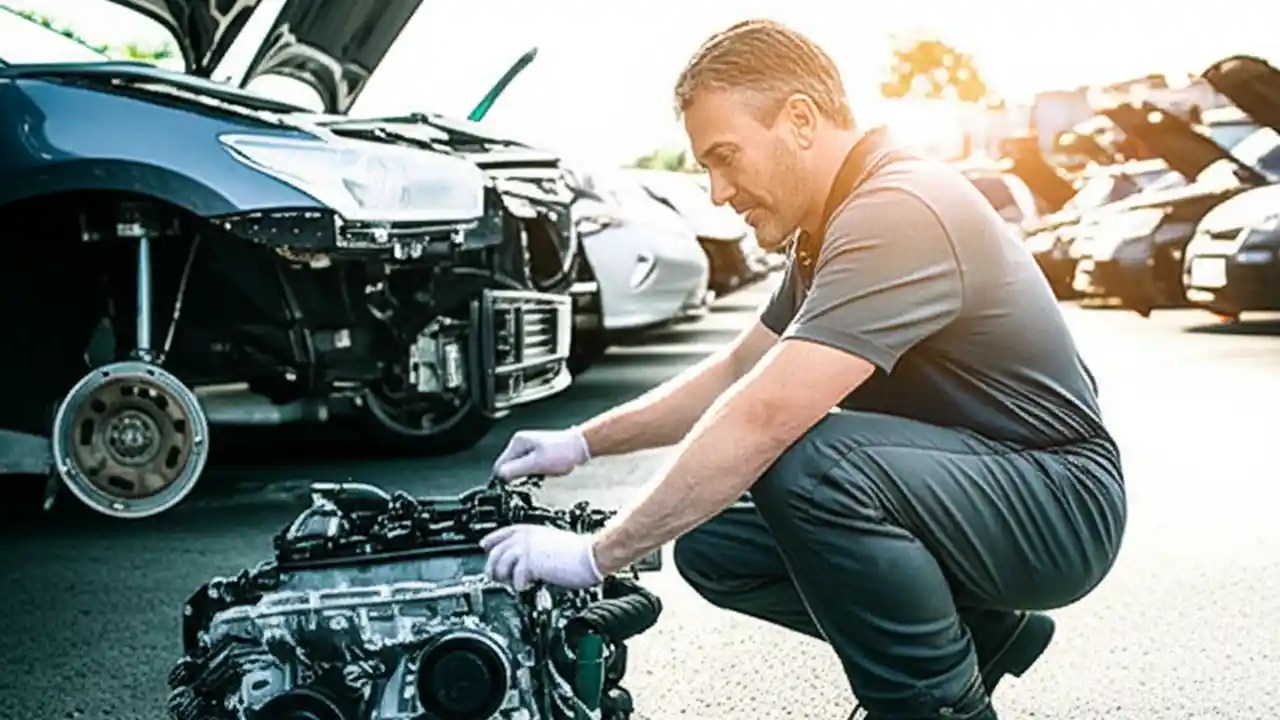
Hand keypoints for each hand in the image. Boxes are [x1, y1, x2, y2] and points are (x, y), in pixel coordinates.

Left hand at [480, 525, 602, 590]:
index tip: (483, 545)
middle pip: (495, 551)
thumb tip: (525, 564)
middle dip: (493, 567)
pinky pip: (515, 578)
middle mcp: (525, 538)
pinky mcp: (530, 564)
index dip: (491, 540)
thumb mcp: (551, 544)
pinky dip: (520, 586)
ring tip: (514, 584)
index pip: (503, 533)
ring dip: (505, 578)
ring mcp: (526, 550)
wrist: (589, 556)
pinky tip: (527, 587)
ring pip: (500, 566)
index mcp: (531, 530)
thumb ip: (535, 550)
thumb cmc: (578, 552)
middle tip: (496, 577)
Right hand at [492, 428, 590, 480]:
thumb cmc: (563, 452)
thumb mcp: (536, 464)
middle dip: (521, 476)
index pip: (500, 465)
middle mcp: (521, 443)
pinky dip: (539, 472)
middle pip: (510, 467)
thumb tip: (499, 475)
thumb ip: (516, 469)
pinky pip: (531, 468)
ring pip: (521, 469)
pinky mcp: (539, 453)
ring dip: (531, 474)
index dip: (506, 478)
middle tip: (536, 475)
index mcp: (517, 443)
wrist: (583, 446)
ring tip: (546, 470)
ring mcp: (530, 447)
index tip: (517, 484)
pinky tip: (549, 470)